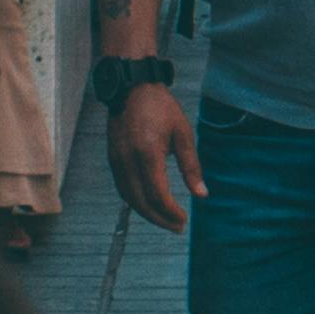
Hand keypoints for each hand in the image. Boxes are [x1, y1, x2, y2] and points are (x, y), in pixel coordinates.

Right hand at [111, 78, 203, 229]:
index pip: (158, 195)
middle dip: (160, 219)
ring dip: (147, 213)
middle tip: (177, 227)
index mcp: (148, 153)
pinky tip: (149, 204)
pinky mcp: (112, 159)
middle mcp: (128, 160)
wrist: (132, 86)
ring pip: (129, 198)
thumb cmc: (161, 107)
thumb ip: (191, 166)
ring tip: (165, 220)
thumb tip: (202, 195)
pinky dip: (135, 202)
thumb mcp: (183, 133)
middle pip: (141, 203)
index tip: (184, 220)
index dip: (171, 212)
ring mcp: (117, 160)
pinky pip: (122, 188)